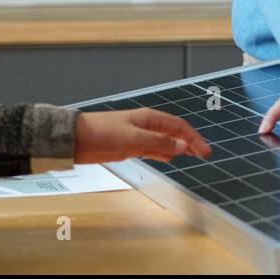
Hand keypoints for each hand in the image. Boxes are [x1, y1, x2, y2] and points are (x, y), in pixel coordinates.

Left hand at [74, 108, 210, 163]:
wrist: (75, 140)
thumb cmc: (100, 133)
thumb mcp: (133, 139)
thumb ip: (159, 143)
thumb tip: (182, 147)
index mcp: (150, 119)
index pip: (179, 127)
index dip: (194, 139)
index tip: (204, 151)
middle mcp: (147, 127)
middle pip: (175, 134)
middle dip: (190, 143)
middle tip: (203, 155)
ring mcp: (138, 137)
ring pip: (165, 142)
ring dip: (179, 149)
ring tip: (191, 157)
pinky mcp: (129, 147)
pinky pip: (153, 150)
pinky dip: (164, 154)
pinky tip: (169, 159)